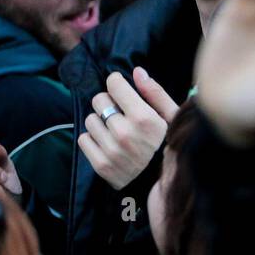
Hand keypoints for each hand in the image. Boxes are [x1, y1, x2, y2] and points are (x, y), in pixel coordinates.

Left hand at [79, 69, 178, 188]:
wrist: (158, 182)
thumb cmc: (166, 145)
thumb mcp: (171, 118)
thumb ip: (155, 93)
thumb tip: (137, 71)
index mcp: (145, 119)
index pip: (114, 84)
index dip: (116, 83)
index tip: (120, 89)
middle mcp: (126, 133)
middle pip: (99, 100)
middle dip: (108, 103)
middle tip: (118, 114)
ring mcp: (111, 150)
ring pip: (89, 119)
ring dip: (100, 122)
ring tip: (115, 131)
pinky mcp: (100, 164)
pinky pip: (83, 138)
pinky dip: (93, 139)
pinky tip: (107, 144)